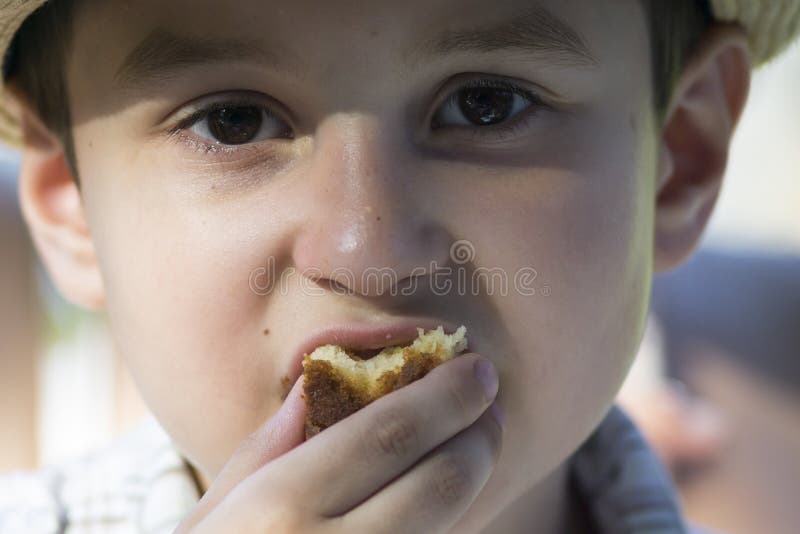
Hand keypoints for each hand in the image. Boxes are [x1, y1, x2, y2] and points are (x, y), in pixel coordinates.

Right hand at [174, 353, 502, 533]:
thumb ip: (261, 450)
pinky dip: (452, 519)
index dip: (445, 396)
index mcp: (280, 511)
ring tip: (476, 440)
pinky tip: (443, 493)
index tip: (476, 369)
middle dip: (479, 433)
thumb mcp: (209, 517)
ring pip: (450, 524)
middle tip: (490, 401)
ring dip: (476, 476)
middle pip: (439, 480)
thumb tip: (311, 388)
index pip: (388, 434)